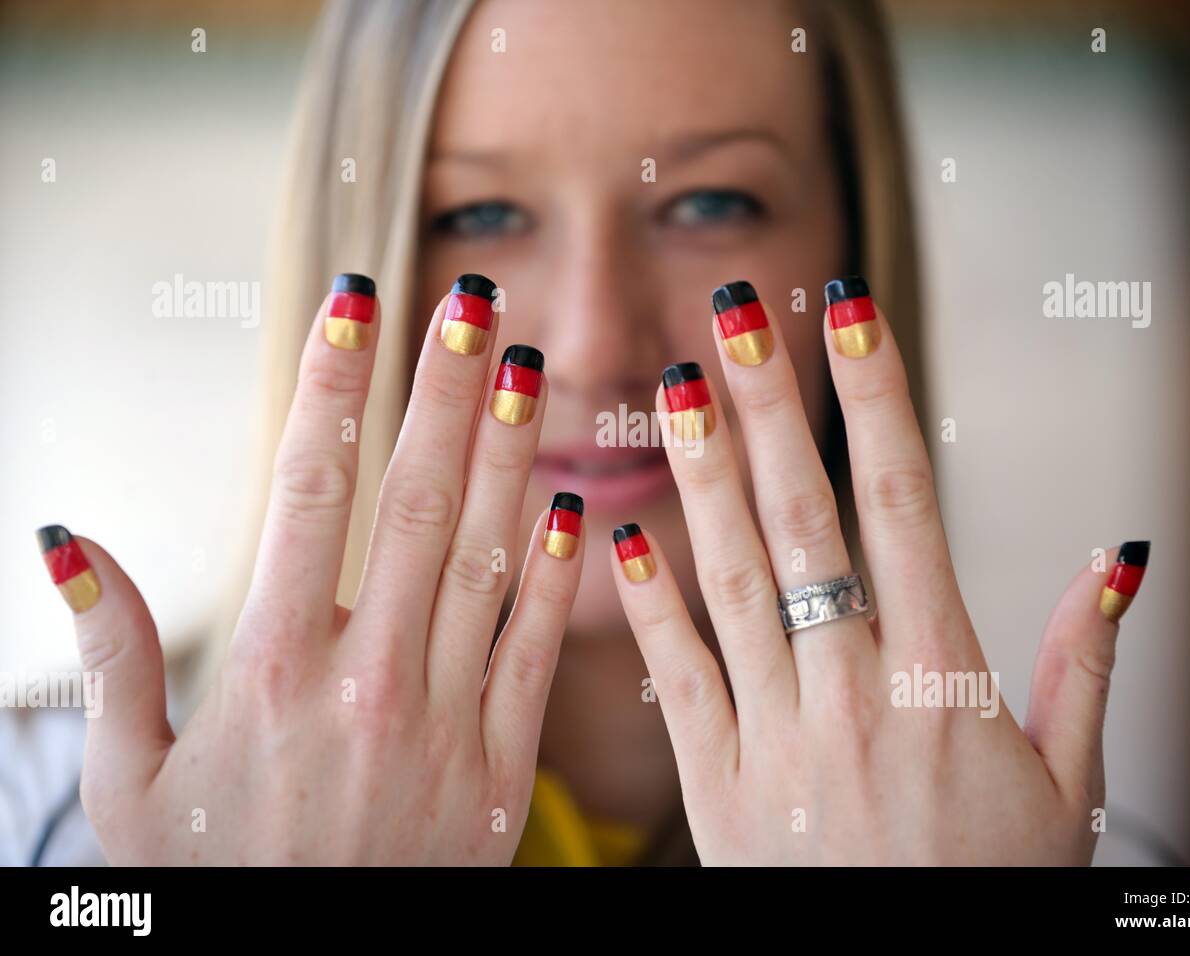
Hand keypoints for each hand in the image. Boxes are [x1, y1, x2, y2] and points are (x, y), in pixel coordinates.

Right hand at [38, 273, 583, 863]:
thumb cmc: (211, 882)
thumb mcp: (129, 781)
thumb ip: (110, 655)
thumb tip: (67, 538)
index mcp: (269, 669)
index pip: (307, 492)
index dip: (333, 387)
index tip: (354, 303)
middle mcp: (366, 682)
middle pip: (416, 502)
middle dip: (445, 391)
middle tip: (475, 302)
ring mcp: (445, 723)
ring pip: (490, 559)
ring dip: (513, 455)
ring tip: (529, 367)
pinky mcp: (503, 770)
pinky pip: (538, 652)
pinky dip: (557, 574)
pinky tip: (569, 504)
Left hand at [610, 278, 1147, 863]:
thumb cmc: (986, 890)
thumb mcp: (1067, 784)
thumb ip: (1085, 666)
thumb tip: (1115, 561)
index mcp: (942, 678)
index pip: (903, 504)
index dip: (875, 400)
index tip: (849, 318)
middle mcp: (852, 692)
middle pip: (805, 520)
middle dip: (770, 408)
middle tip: (734, 317)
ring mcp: (777, 736)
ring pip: (732, 581)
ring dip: (701, 478)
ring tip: (674, 389)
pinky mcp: (715, 786)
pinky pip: (677, 679)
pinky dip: (650, 605)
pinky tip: (625, 534)